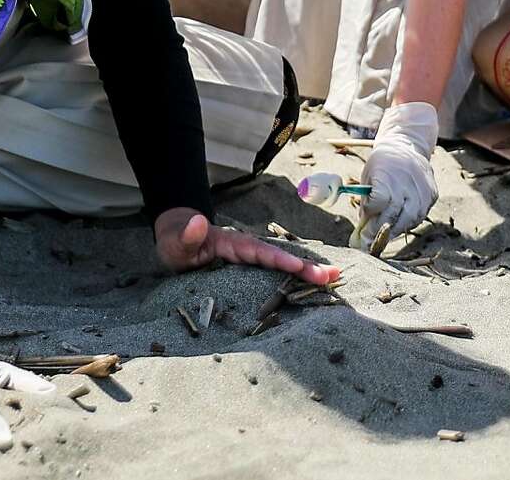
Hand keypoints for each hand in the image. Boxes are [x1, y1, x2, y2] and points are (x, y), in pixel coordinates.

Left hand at [153, 207, 339, 285]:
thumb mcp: (176, 241)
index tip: (298, 267)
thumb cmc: (177, 242)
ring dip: (306, 271)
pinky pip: (276, 273)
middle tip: (331, 276)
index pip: (259, 252)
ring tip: (333, 280)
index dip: (279, 260)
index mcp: (233, 244)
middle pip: (279, 257)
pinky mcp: (251, 269)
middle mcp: (248, 249)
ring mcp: (252, 259)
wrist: (179, 239)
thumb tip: (197, 221)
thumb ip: (187, 235)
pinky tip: (313, 287)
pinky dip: (296, 278)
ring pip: (282, 264)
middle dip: (305, 266)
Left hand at [352, 101, 438, 251]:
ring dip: (394, 230)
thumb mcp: (368, 177)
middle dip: (379, 232)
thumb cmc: (382, 163)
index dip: (370, 219)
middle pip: (393, 216)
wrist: (407, 146)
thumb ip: (366, 202)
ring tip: (384, 233)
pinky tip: (399, 222)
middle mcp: (407, 182)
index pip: (379, 204)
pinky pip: (420, 216)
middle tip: (369, 242)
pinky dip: (408, 222)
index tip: (363, 230)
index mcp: (388, 175)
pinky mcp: (432, 195)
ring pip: (408, 220)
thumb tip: (362, 231)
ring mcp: (422, 190)